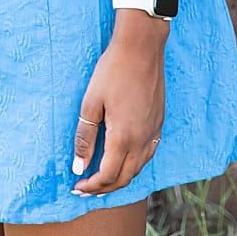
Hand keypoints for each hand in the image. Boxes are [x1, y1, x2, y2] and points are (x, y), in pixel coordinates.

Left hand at [70, 25, 166, 194]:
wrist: (141, 47)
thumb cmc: (113, 70)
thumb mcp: (91, 102)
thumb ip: (85, 137)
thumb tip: (78, 166)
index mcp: (123, 137)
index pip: (107, 176)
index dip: (91, 186)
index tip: (77, 187)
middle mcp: (142, 140)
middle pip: (124, 178)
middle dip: (104, 188)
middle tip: (87, 188)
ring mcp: (154, 131)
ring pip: (139, 168)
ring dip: (120, 178)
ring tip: (103, 178)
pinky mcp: (159, 122)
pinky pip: (149, 153)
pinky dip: (135, 164)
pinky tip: (125, 158)